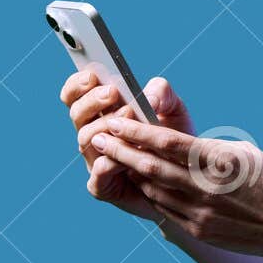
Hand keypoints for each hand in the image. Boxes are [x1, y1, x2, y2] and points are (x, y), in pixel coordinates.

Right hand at [60, 68, 193, 217]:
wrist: (187, 178)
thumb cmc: (175, 139)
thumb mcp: (174, 108)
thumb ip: (161, 92)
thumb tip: (146, 98)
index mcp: (103, 113)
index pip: (75, 95)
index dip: (77, 84)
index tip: (92, 75)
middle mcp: (95, 135)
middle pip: (76, 114)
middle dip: (92, 101)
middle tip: (113, 93)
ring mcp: (96, 161)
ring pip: (85, 140)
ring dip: (104, 126)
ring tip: (129, 118)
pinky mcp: (104, 187)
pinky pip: (96, 176)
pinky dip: (110, 162)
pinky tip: (129, 154)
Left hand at [90, 117, 262, 262]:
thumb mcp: (243, 152)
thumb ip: (208, 148)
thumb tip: (179, 143)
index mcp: (218, 160)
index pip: (166, 142)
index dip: (136, 131)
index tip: (116, 121)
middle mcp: (204, 187)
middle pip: (150, 166)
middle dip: (120, 150)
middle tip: (98, 138)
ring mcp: (199, 212)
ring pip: (153, 188)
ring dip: (130, 172)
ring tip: (114, 157)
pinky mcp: (197, 229)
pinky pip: (164, 208)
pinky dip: (149, 192)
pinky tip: (140, 182)